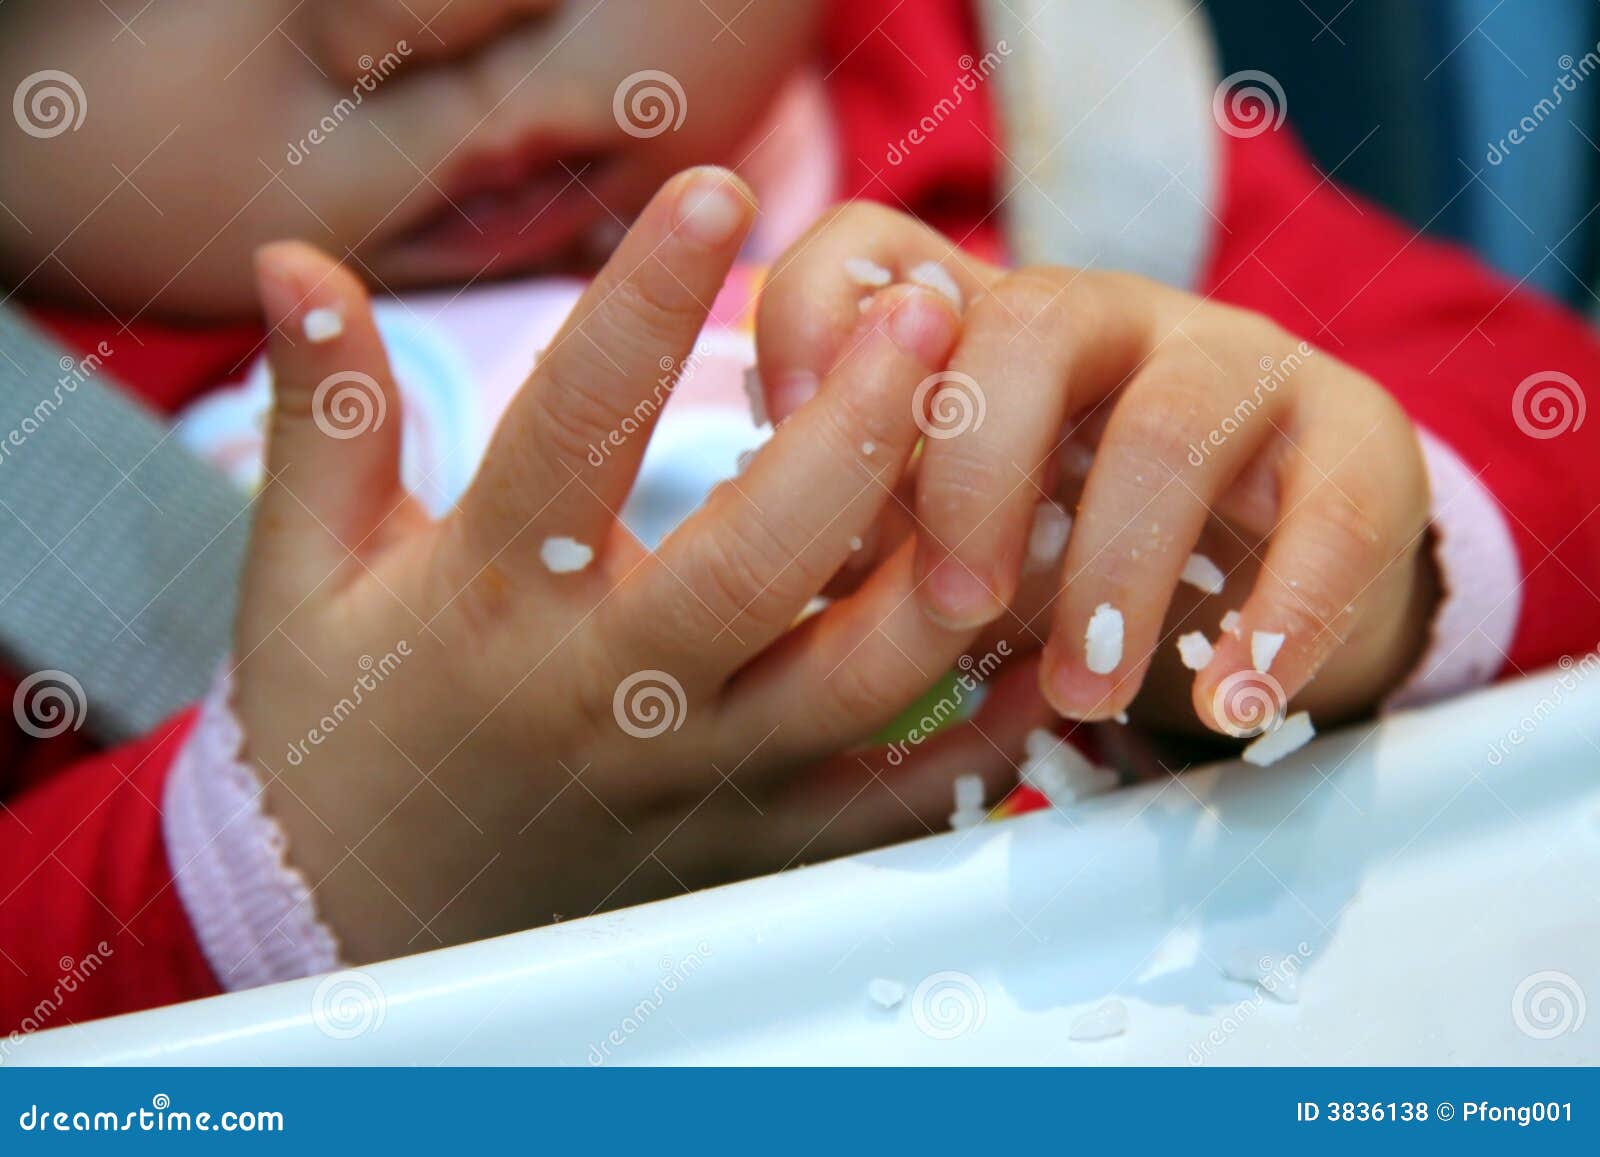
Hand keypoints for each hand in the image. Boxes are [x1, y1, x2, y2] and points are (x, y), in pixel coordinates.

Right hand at [234, 170, 1042, 965]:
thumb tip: (297, 261)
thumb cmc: (343, 738)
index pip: (570, 434)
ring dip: (954, 559)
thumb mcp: (305, 579)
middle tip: (927, 305)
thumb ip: (325, 424)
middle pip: (759, 559)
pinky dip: (991, 716)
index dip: (640, 306)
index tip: (712, 194)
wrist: (366, 928)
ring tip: (1014, 444)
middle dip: (856, 425)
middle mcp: (609, 698)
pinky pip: (903, 794)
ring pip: (860, 679)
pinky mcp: (762, 850)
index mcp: (493, 606)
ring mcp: (701, 785)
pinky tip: (1042, 620)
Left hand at [755, 203, 1437, 737]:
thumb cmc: (1070, 542)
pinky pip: (1330, 516)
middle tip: (956, 610)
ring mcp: (1233, 365)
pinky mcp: (1351, 439)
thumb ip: (878, 521)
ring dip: (1116, 575)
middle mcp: (1105, 318)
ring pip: (1168, 429)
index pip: (871, 256)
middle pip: (1027, 329)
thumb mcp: (957, 528)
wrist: (1265, 560)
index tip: (785, 446)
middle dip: (977, 478)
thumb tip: (791, 561)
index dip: (810, 330)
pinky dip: (1282, 618)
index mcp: (981, 327)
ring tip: (1081, 692)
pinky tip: (1238, 703)